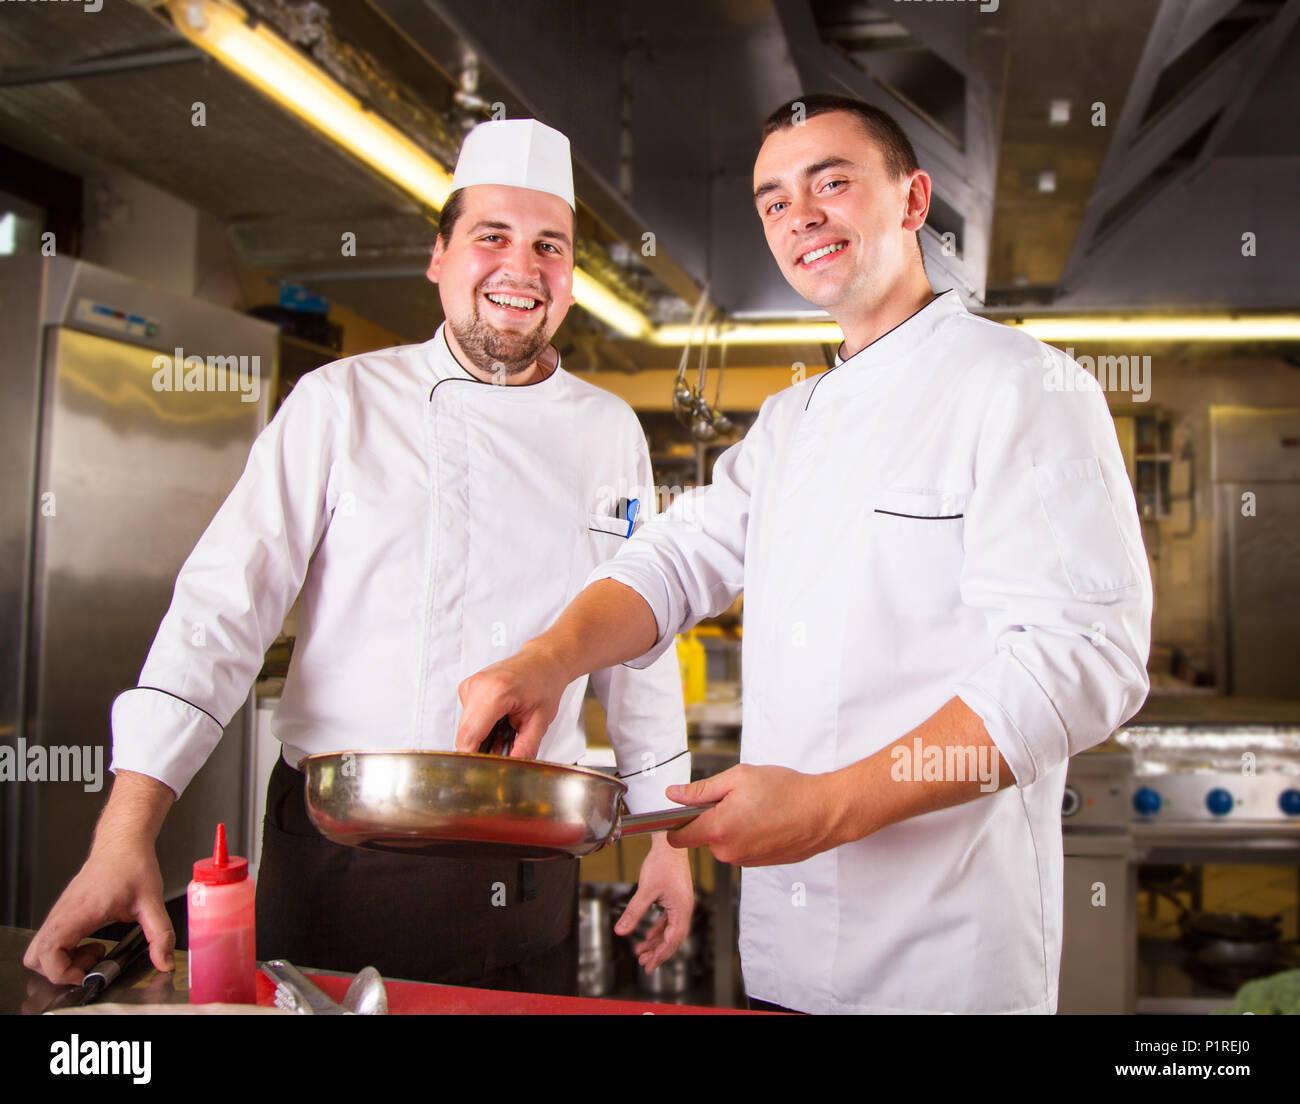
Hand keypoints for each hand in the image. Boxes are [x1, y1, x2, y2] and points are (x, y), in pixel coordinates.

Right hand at [23, 839, 173, 984]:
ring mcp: (60, 912)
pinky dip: (66, 949)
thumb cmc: (132, 865)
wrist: (122, 843)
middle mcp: (63, 913)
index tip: (87, 972)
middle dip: (60, 971)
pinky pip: (51, 939)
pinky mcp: (64, 912)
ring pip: (39, 949)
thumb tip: (164, 961)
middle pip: (34, 957)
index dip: (62, 972)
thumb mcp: (152, 902)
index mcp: (79, 912)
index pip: (48, 952)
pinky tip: (92, 941)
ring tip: (93, 951)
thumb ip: (160, 934)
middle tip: (91, 963)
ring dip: (62, 960)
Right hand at [455, 642, 568, 757]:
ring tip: (506, 733)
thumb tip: (511, 768)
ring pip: (464, 730)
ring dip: (482, 739)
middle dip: (481, 750)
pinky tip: (499, 723)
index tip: (485, 769)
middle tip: (505, 750)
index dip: (473, 758)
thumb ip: (525, 748)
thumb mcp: (540, 721)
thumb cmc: (543, 683)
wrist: (542, 661)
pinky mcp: (467, 690)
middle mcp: (476, 686)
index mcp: (494, 692)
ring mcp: (469, 686)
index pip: (469, 737)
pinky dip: (481, 728)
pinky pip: (467, 720)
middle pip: (464, 736)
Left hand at [614, 835, 694, 972]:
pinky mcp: (675, 897)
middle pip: (673, 938)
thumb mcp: (645, 890)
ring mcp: (680, 903)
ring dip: (656, 941)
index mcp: (682, 909)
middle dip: (659, 952)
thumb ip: (633, 912)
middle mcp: (684, 909)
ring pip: (670, 930)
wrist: (670, 842)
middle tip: (645, 965)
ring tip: (642, 952)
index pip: (673, 940)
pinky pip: (668, 919)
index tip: (649, 965)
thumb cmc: (661, 863)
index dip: (660, 954)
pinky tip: (647, 935)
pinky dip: (658, 929)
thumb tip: (620, 931)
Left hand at [664, 764, 851, 865]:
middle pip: (701, 837)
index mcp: (718, 829)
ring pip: (723, 842)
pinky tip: (766, 819)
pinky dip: (747, 834)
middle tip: (735, 797)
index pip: (676, 837)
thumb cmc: (786, 791)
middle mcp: (728, 851)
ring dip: (730, 825)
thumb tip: (673, 795)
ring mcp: (744, 860)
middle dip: (710, 818)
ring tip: (756, 807)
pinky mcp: (759, 863)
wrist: (824, 812)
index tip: (685, 809)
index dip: (676, 821)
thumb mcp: (738, 778)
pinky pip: (741, 847)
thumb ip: (700, 790)